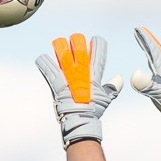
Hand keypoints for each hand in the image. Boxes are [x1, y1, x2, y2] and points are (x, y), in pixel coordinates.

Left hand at [35, 33, 120, 147]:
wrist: (80, 122)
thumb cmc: (93, 112)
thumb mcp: (105, 99)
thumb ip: (112, 87)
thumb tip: (119, 77)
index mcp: (94, 76)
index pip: (98, 55)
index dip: (98, 45)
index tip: (96, 39)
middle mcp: (81, 73)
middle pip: (80, 50)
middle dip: (78, 42)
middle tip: (75, 38)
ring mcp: (69, 77)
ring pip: (64, 54)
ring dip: (60, 47)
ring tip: (59, 43)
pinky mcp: (57, 83)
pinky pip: (48, 68)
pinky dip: (43, 63)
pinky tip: (41, 59)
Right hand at [132, 27, 160, 143]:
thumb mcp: (156, 92)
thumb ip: (145, 84)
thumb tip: (135, 73)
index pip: (153, 49)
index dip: (145, 39)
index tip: (138, 29)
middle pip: (155, 48)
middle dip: (147, 38)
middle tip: (138, 29)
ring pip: (155, 54)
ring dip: (148, 45)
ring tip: (142, 38)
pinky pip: (154, 62)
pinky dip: (149, 55)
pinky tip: (147, 57)